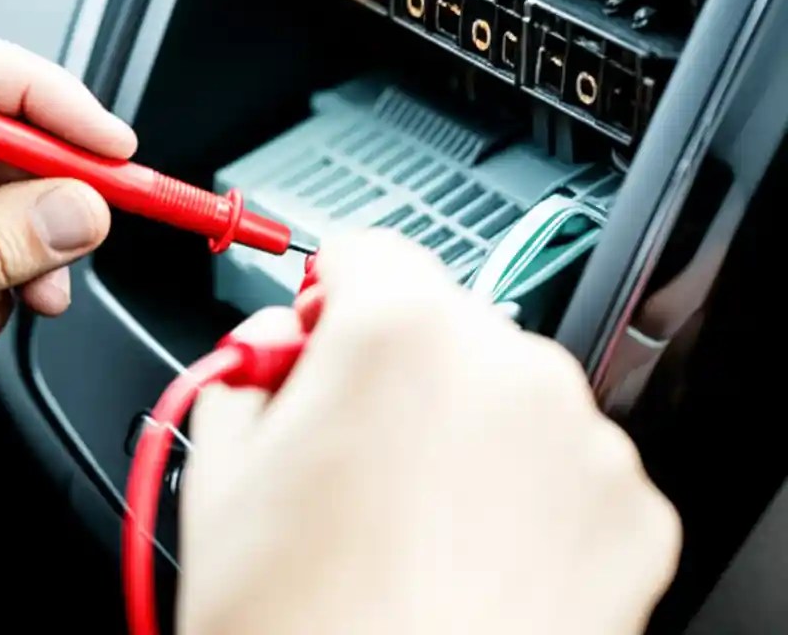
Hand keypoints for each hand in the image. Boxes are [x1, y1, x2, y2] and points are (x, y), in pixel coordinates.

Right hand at [178, 230, 681, 634]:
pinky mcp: (633, 517)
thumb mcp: (219, 477)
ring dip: (463, 436)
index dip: (324, 303)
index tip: (316, 343)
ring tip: (405, 530)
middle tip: (346, 464)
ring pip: (506, 399)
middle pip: (440, 329)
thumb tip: (270, 346)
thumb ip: (244, 374)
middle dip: (393, 377)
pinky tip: (466, 561)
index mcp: (400, 336)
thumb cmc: (299, 628)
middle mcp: (510, 368)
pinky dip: (524, 501)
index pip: (365, 255)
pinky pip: (566, 472)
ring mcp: (583, 444)